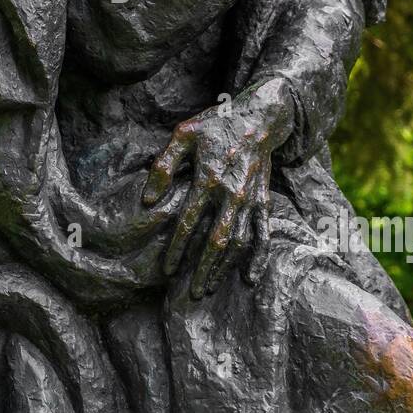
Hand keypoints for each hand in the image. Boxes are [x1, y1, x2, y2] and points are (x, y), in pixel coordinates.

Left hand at [142, 79, 293, 298]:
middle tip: (191, 294)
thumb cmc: (216, 125)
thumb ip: (163, 165)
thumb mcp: (184, 134)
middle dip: (203, 269)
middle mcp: (231, 194)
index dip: (178, 248)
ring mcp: (250, 199)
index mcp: (208, 178)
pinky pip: (263, 233)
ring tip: (209, 289)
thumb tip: (148, 200)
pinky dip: (258, 257)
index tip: (168, 269)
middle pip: (217, 240)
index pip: (189, 222)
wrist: (259, 118)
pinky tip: (249, 277)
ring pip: (238, 242)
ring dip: (224, 268)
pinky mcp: (264, 201)